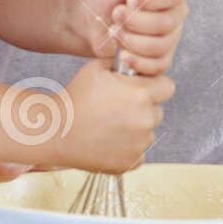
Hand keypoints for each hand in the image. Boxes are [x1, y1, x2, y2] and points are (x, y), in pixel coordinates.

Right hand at [59, 59, 173, 172]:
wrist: (55, 130)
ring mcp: (139, 144)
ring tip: (108, 125)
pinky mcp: (130, 162)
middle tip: (117, 107)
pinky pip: (138, 153)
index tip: (139, 89)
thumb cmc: (75, 97)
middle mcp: (146, 120)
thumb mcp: (97, 67)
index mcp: (141, 94)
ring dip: (135, 129)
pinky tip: (108, 141)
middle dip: (143, 107)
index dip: (154, 86)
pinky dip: (127, 149)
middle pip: (157, 111)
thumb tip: (135, 61)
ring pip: (147, 133)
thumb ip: (123, 63)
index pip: (167, 87)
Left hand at [79, 0, 186, 74]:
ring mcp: (169, 39)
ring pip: (160, 46)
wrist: (90, 20)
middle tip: (116, 13)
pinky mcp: (159, 60)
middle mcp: (175, 14)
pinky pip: (157, 66)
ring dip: (131, 39)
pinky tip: (122, 53)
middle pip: (166, 23)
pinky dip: (136, 61)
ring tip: (114, 30)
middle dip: (135, 20)